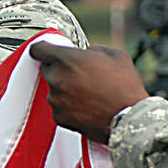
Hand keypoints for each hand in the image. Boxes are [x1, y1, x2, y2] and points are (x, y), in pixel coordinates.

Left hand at [28, 42, 148, 143]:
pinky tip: (87, 106)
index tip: (46, 51)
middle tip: (81, 75)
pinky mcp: (59, 117)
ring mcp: (56, 100)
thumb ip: (94, 49)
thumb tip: (87, 52)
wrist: (129, 118)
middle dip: (61, 70)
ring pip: (55, 90)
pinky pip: (59, 108)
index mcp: (67, 59)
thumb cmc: (124, 87)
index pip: (38, 49)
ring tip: (89, 93)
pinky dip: (69, 107)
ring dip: (66, 90)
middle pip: (48, 69)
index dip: (44, 49)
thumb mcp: (115, 55)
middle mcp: (57, 78)